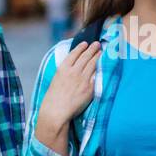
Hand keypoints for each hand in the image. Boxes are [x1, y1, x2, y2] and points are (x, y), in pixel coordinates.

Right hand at [35, 40, 100, 155]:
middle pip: (85, 56)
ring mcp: (82, 79)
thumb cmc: (53, 99)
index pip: (74, 54)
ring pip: (92, 64)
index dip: (80, 47)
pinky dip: (99, 69)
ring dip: (97, 56)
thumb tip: (73, 67)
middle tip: (97, 44)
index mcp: (63, 68)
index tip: (85, 43)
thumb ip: (65, 72)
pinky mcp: (89, 88)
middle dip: (92, 48)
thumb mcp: (56, 80)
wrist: (56, 111)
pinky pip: (96, 76)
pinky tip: (103, 65)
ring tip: (101, 51)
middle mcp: (73, 71)